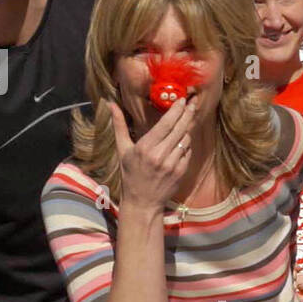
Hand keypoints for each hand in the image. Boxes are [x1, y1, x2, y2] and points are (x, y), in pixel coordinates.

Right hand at [107, 96, 196, 210]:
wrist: (142, 202)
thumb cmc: (130, 174)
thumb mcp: (122, 149)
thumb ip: (118, 125)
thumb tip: (110, 103)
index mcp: (145, 147)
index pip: (166, 124)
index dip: (177, 110)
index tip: (183, 99)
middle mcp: (160, 155)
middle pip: (180, 128)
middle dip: (188, 113)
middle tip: (193, 102)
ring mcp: (172, 164)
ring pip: (186, 139)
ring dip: (186, 130)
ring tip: (183, 125)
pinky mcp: (181, 172)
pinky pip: (188, 151)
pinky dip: (185, 145)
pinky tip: (179, 144)